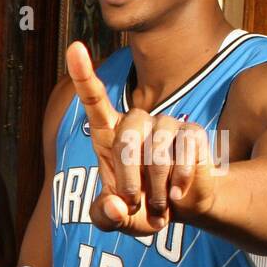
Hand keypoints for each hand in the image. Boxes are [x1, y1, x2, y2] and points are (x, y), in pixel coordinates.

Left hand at [67, 41, 216, 235]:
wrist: (179, 209)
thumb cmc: (140, 207)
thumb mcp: (116, 218)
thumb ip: (105, 216)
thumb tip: (115, 206)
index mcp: (109, 136)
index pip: (95, 99)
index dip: (84, 74)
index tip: (74, 48)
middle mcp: (135, 123)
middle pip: (128, 134)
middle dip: (128, 173)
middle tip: (134, 201)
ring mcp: (165, 123)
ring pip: (158, 144)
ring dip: (157, 183)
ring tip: (159, 203)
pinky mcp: (191, 131)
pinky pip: (186, 148)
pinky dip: (181, 178)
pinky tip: (178, 194)